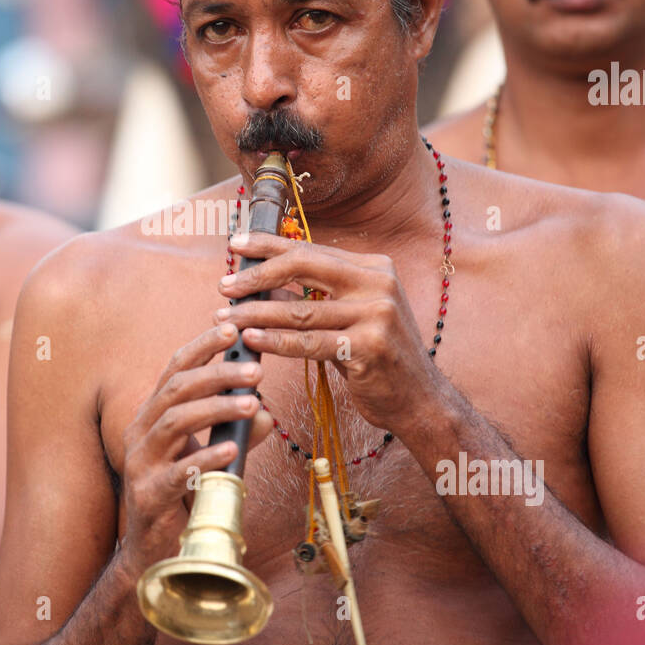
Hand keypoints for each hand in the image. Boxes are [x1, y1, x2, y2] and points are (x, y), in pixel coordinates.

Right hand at [118, 323, 272, 573]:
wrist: (153, 551)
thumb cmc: (183, 495)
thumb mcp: (213, 455)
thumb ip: (238, 431)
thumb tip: (265, 412)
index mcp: (153, 415)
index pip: (175, 369)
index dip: (202, 346)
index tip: (231, 326)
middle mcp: (141, 432)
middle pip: (176, 389)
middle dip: (217, 374)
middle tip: (256, 370)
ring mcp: (141, 463)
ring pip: (175, 422)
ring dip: (215, 408)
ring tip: (252, 403)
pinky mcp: (149, 496)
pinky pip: (179, 472)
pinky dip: (207, 457)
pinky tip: (232, 450)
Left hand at [216, 231, 437, 433]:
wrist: (420, 400)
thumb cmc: (377, 358)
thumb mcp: (350, 316)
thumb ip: (315, 296)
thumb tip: (263, 281)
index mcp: (374, 267)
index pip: (310, 249)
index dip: (268, 245)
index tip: (235, 245)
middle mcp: (378, 283)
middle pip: (303, 266)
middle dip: (256, 275)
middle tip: (224, 285)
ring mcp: (377, 314)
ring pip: (301, 309)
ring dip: (257, 313)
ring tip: (226, 317)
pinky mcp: (370, 347)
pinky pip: (310, 343)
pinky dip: (276, 341)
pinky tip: (251, 339)